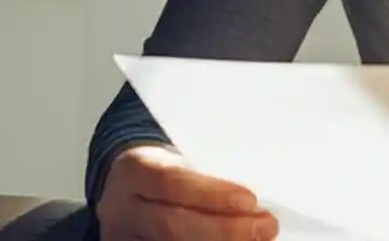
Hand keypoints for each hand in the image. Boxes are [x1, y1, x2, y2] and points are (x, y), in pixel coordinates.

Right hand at [96, 143, 278, 240]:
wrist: (124, 186)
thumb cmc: (167, 167)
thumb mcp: (178, 157)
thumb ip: (207, 172)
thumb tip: (254, 198)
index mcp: (135, 169)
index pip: (171, 181)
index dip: (210, 193)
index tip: (250, 200)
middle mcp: (123, 207)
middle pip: (171, 224)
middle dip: (223, 230)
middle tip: (265, 228)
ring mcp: (125, 237)